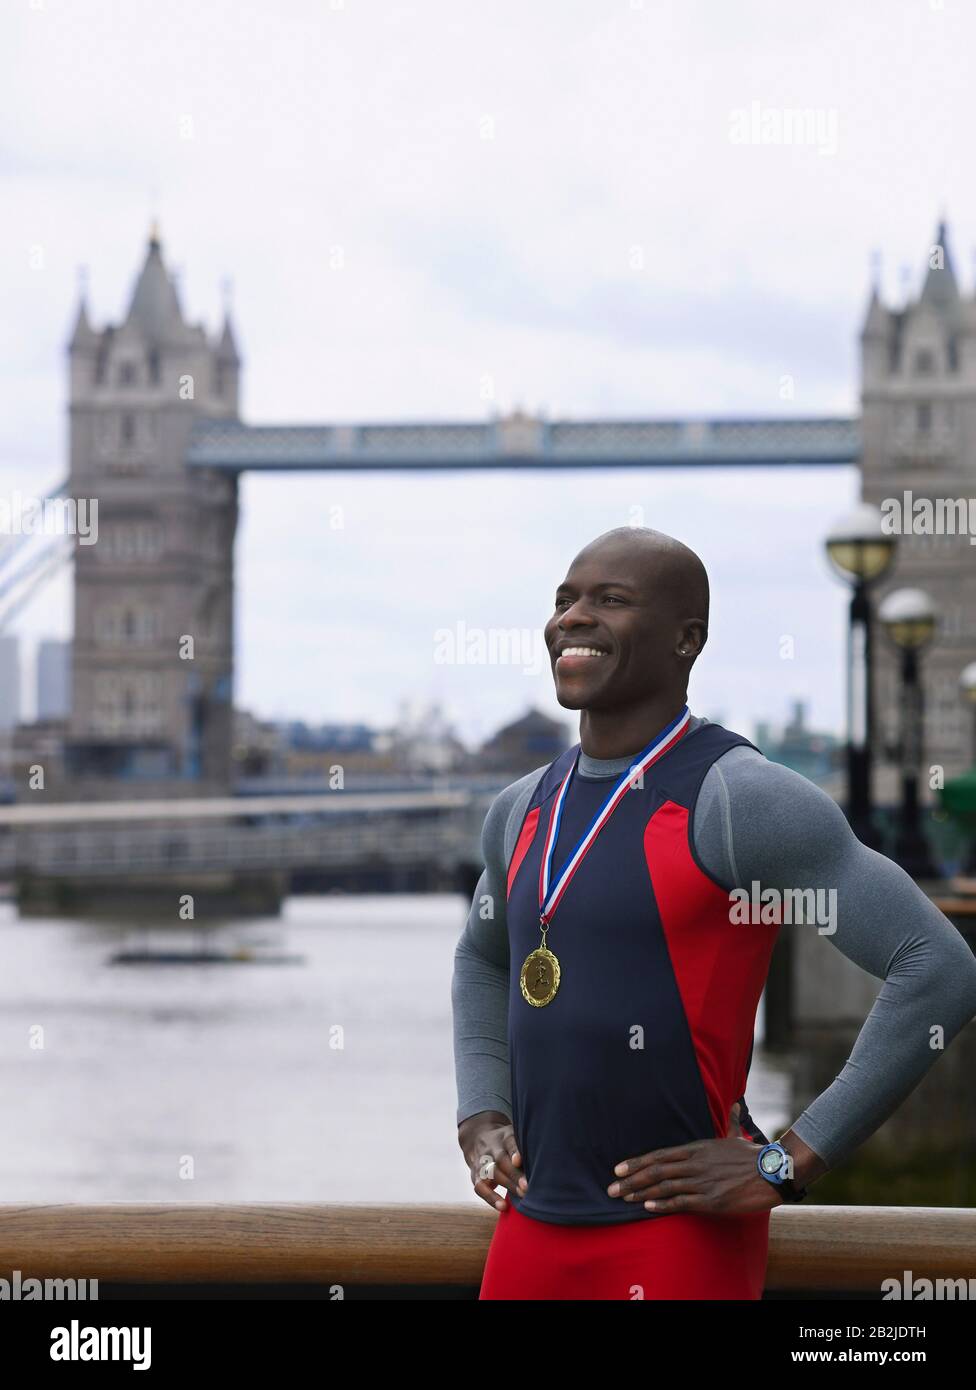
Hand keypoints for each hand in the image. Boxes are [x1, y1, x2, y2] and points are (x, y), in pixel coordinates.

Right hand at [458, 1110, 527, 1211]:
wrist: (478, 1138)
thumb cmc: (507, 1144)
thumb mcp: (515, 1138)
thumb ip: (527, 1149)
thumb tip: (550, 1165)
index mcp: (504, 1137)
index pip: (509, 1142)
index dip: (513, 1151)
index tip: (519, 1161)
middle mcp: (492, 1148)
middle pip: (501, 1160)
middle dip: (514, 1174)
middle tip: (527, 1187)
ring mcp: (482, 1162)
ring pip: (491, 1173)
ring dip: (506, 1184)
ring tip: (521, 1195)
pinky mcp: (476, 1176)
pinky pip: (480, 1188)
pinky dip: (490, 1198)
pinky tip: (503, 1207)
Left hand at [606, 1102, 783, 1215]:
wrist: (772, 1172)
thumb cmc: (752, 1155)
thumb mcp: (736, 1136)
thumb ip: (730, 1123)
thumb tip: (735, 1106)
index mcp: (696, 1148)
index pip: (659, 1155)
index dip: (637, 1162)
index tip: (619, 1169)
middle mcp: (694, 1164)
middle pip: (656, 1171)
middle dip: (631, 1180)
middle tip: (612, 1189)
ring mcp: (701, 1182)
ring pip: (664, 1187)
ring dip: (641, 1193)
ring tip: (624, 1199)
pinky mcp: (711, 1200)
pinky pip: (682, 1202)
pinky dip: (663, 1205)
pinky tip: (648, 1207)